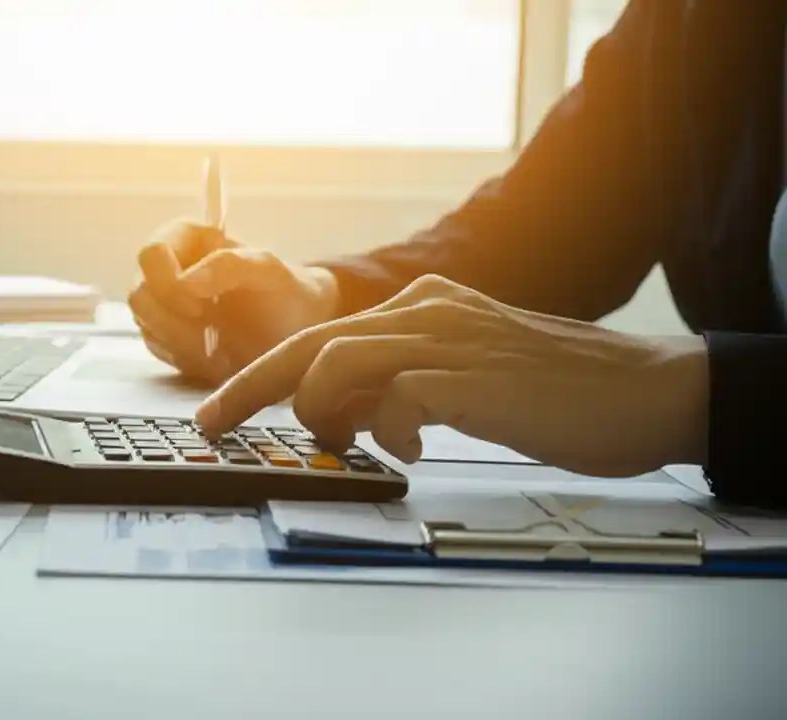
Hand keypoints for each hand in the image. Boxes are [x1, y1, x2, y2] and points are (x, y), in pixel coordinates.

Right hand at [128, 220, 340, 385]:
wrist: (297, 329)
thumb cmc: (286, 290)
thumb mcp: (268, 271)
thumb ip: (229, 266)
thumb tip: (186, 283)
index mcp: (187, 238)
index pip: (150, 254)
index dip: (168, 283)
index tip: (202, 306)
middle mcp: (169, 269)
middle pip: (139, 294)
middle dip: (173, 322)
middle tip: (212, 334)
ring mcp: (164, 305)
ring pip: (145, 326)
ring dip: (182, 344)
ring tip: (222, 351)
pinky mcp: (167, 337)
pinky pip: (158, 350)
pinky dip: (187, 360)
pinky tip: (218, 360)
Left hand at [194, 274, 709, 476]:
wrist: (645, 389)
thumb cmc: (554, 391)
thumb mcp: (461, 378)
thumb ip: (400, 386)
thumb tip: (343, 416)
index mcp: (419, 307)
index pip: (316, 337)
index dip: (258, 376)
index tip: (219, 411)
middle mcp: (424, 311)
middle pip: (308, 344)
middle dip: (249, 388)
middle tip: (212, 426)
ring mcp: (447, 338)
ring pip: (338, 362)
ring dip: (323, 411)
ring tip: (344, 440)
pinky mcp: (472, 376)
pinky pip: (397, 398)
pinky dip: (387, 430)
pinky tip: (411, 446)